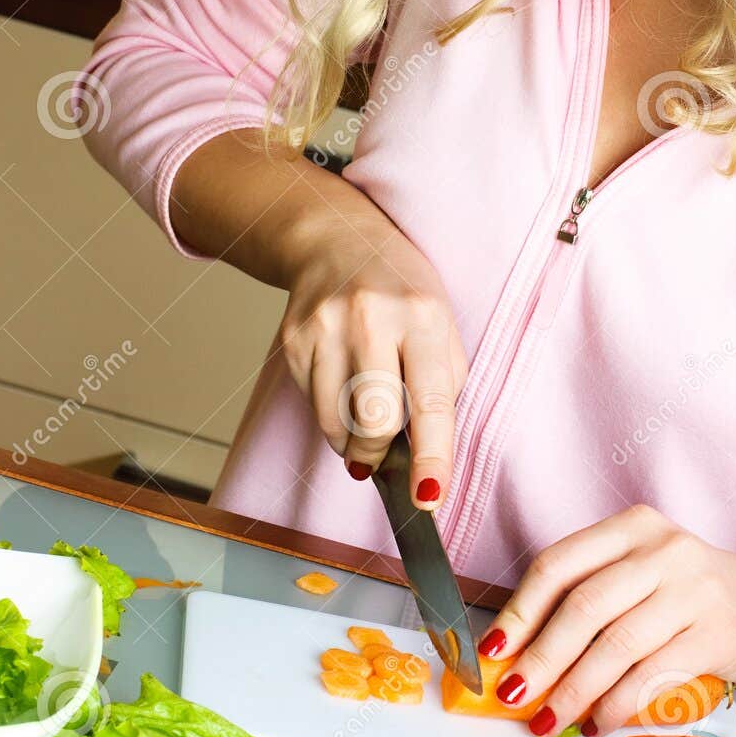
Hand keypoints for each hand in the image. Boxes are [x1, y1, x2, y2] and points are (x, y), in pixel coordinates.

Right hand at [276, 180, 468, 507]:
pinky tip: (342, 388)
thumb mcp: (441, 322)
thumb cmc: (401, 290)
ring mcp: (326, 328)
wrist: (335, 239)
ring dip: (354, 442)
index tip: (430, 497)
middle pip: (375, 422)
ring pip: (337, 424)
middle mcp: (372, 318)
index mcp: (424, 315)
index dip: (432, 457)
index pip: (431, 401)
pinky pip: (313, 407)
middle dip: (382, 455)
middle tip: (386, 455)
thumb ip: (441, 384)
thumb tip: (426, 456)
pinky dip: (331, 417)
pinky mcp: (293, 340)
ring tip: (365, 420)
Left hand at [479, 505, 735, 734]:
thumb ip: (592, 598)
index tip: (493, 650)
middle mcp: (664, 548)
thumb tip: (519, 654)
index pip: (560, 563)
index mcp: (633, 526)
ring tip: (550, 719)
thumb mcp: (645, 575)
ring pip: (616, 644)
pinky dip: (617, 704)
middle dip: (540, 658)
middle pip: (583, 605)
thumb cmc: (695, 598)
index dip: (520, 610)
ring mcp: (696, 588)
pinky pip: (652, 674)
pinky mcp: (720, 632)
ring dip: (574, 691)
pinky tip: (598, 721)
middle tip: (513, 695)